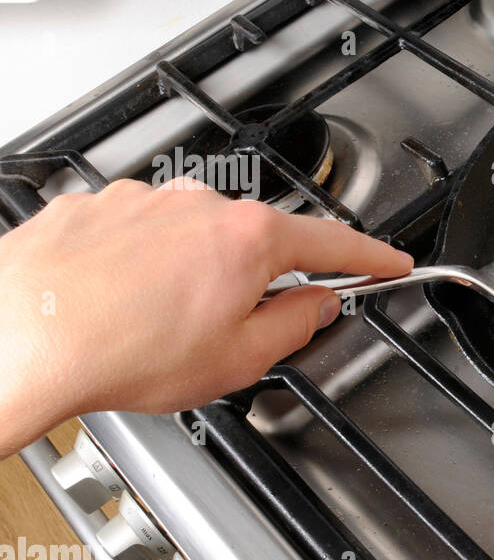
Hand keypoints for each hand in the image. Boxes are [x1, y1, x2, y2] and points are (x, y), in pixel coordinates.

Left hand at [0, 178, 411, 456]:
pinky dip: (139, 268)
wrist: (20, 337)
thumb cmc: (121, 350)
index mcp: (248, 238)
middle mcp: (198, 204)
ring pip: (192, 239)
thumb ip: (294, 326)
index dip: (370, 257)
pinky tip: (121, 307)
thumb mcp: (237, 360)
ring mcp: (142, 200)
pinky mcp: (94, 207)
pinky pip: (138, 235)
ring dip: (191, 277)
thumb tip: (313, 307)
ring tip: (159, 330)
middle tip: (237, 332)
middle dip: (256, 281)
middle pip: (256, 240)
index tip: (390, 263)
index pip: (332, 242)